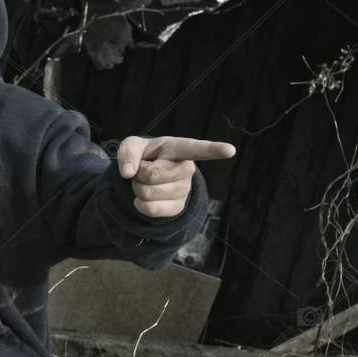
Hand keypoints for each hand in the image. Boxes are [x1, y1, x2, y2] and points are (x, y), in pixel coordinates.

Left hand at [115, 136, 236, 216]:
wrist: (145, 177)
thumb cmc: (143, 155)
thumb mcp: (132, 146)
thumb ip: (127, 153)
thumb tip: (128, 173)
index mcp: (179, 148)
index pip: (196, 148)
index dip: (213, 149)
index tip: (230, 150)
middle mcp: (187, 168)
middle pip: (152, 175)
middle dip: (138, 174)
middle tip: (144, 169)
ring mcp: (184, 189)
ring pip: (147, 193)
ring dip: (137, 188)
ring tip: (147, 181)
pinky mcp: (178, 208)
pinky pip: (150, 209)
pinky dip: (139, 204)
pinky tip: (146, 197)